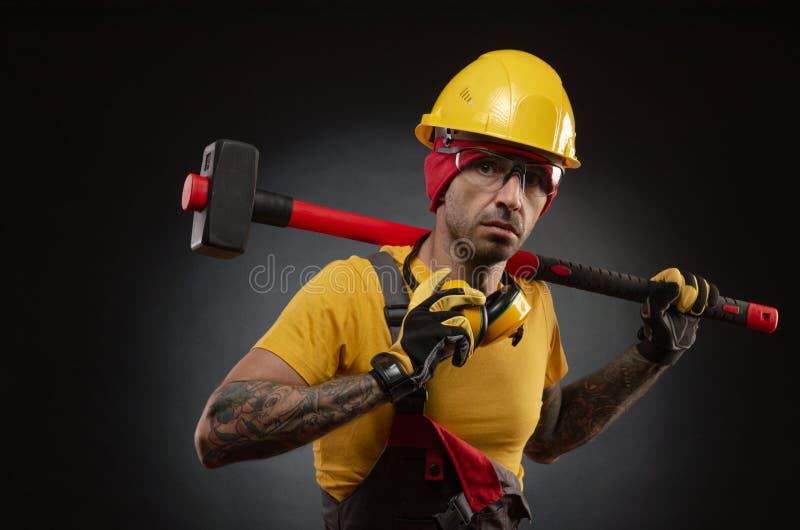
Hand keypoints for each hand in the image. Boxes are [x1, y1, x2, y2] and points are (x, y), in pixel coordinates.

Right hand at [369, 267, 485, 401]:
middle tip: (481, 297)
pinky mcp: (436, 330)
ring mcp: (428, 319)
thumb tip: (459, 327)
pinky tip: (459, 360)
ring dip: (467, 338)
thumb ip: (438, 329)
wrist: (403, 368)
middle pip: (448, 296)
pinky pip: (461, 333)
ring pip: (460, 319)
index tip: (445, 271)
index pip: (426, 289)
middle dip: (468, 294)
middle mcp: (421, 312)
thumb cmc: (416, 358)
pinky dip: (465, 347)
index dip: (436, 279)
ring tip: (465, 351)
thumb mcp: (425, 339)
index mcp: (417, 312)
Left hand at [636, 268, 718, 365]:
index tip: (679, 304)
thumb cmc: (658, 331)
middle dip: (692, 293)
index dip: (680, 286)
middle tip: (686, 310)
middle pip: (689, 277)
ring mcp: (685, 292)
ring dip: (702, 297)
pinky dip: (713, 295)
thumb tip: (676, 285)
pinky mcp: (698, 299)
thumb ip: (658, 299)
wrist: (671, 345)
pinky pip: (710, 290)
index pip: (672, 274)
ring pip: (700, 283)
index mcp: (657, 287)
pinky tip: (710, 304)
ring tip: (695, 312)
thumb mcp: (653, 317)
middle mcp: (671, 287)